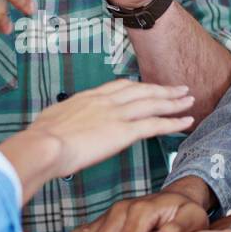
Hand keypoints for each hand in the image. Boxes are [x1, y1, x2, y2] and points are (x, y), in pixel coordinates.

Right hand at [15, 80, 193, 182]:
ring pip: (153, 104)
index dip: (139, 86)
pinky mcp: (123, 132)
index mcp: (89, 97)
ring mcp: (116, 115)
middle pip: (141, 90)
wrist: (44, 145)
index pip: (120, 86)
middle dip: (162, 89)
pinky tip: (186, 121)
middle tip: (179, 88)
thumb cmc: (41, 138)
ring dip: (174, 101)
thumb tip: (59, 127)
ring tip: (189, 99)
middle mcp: (106, 101)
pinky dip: (173, 122)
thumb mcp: (51, 120)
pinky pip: (155, 125)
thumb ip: (63, 121)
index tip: (149, 86)